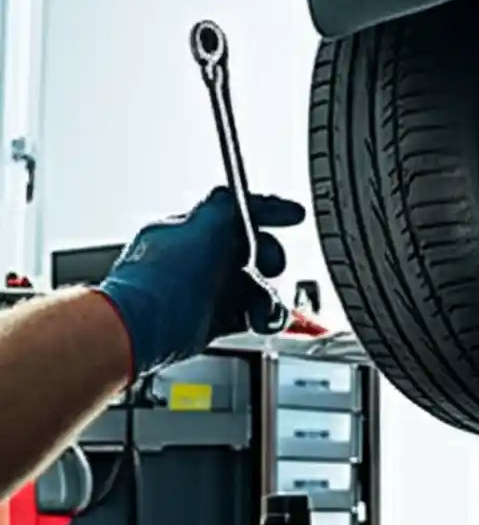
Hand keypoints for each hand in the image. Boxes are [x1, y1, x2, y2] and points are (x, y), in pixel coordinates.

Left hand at [95, 187, 305, 376]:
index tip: (294, 214)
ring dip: (268, 297)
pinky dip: (261, 317)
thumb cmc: (161, 281)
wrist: (139, 329)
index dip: (269, 211)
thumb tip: (238, 195)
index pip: (237, 212)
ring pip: (254, 286)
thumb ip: (225, 206)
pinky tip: (261, 321)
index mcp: (193, 231)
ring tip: (264, 310)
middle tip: (270, 268)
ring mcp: (204, 290)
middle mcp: (198, 259)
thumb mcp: (202, 228)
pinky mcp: (210, 321)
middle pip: (252, 252)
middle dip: (270, 260)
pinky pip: (248, 313)